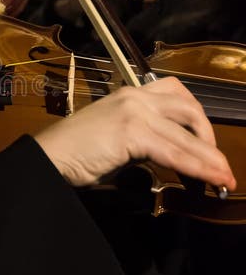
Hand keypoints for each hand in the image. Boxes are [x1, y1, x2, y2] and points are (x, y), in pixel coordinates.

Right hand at [34, 77, 235, 190]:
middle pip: (189, 110)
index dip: (199, 121)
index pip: (177, 96)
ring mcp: (134, 111)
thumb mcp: (114, 136)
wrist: (49, 156)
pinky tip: (208, 180)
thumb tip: (168, 154)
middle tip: (220, 164)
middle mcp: (135, 96)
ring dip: (211, 159)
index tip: (209, 144)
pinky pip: (174, 152)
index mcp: (130, 93)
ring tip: (225, 178)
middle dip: (210, 138)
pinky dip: (196, 168)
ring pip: (186, 135)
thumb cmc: (74, 151)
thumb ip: (141, 137)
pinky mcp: (132, 131)